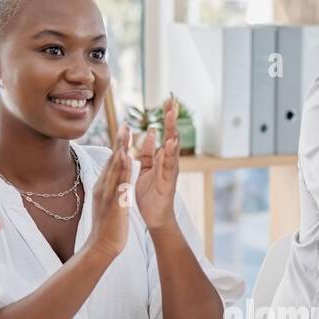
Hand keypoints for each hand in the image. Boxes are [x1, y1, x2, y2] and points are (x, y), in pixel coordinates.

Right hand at [87, 124, 133, 260]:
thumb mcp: (107, 204)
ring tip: (127, 134)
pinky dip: (122, 169)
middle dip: (119, 143)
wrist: (100, 247)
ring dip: (120, 150)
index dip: (117, 147)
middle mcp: (103, 187)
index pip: (111, 164)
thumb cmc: (106, 227)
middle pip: (112, 161)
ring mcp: (108, 194)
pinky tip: (127, 157)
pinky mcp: (115, 203)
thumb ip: (109, 190)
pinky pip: (119, 182)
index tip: (123, 132)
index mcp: (103, 187)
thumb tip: (111, 181)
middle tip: (126, 124)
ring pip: (114, 168)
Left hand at [134, 95, 179, 230]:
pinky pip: (170, 165)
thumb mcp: (146, 169)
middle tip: (171, 100)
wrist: (156, 219)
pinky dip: (170, 152)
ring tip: (171, 115)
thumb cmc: (150, 196)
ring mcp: (170, 171)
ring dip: (172, 130)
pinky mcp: (169, 181)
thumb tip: (150, 134)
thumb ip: (148, 153)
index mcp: (160, 159)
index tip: (166, 101)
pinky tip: (171, 141)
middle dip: (171, 119)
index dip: (164, 119)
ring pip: (172, 147)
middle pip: (170, 136)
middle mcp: (168, 163)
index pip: (163, 134)